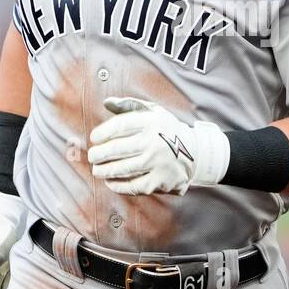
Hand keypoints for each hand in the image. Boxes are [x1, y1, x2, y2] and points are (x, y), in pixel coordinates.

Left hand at [87, 96, 229, 195]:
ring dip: (105, 170)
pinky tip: (110, 181)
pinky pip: (132, 185)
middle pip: (117, 149)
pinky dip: (118, 185)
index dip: (103, 132)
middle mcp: (154, 142)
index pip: (119, 126)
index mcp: (152, 122)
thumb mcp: (153, 112)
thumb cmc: (167, 130)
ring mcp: (157, 163)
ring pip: (122, 169)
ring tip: (97, 170)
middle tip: (92, 156)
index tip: (94, 138)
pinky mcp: (159, 181)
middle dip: (99, 154)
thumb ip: (129, 105)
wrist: (195, 153)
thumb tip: (107, 102)